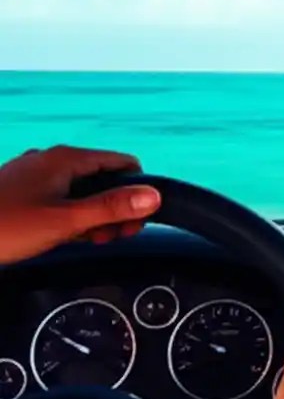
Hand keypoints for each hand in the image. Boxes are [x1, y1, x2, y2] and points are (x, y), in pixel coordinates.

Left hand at [0, 145, 160, 263]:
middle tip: (112, 236)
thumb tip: (154, 196)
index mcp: (65, 160)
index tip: (134, 221)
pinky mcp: (22, 193)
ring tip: (89, 239)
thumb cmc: (3, 228)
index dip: (137, 191)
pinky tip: (66, 236)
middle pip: (103, 178)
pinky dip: (72, 216)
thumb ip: (112, 208)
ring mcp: (35, 176)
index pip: (122, 163)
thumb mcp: (66, 222)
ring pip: (81, 190)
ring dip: (94, 215)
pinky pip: (61, 198)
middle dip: (116, 207)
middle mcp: (51, 161)